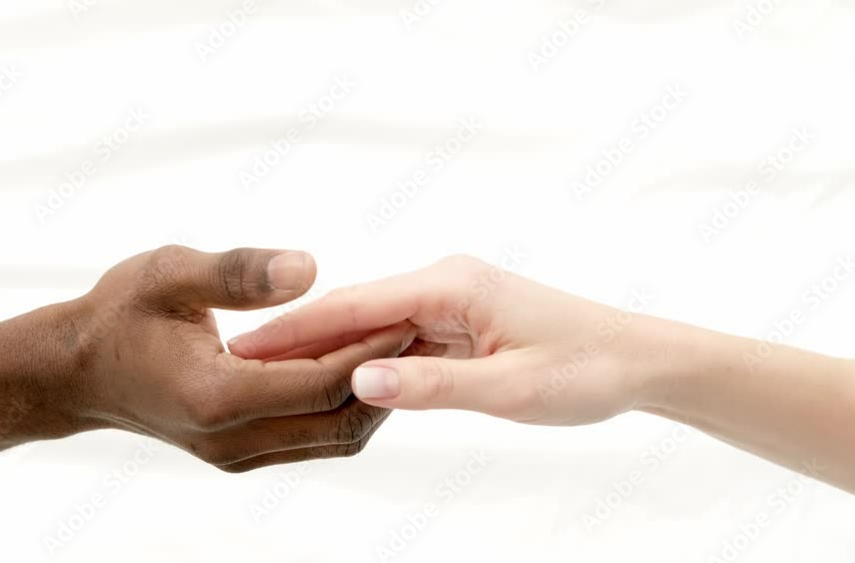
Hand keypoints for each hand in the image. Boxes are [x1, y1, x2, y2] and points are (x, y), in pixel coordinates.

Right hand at [62, 245, 414, 471]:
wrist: (75, 371)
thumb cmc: (118, 313)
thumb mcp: (169, 272)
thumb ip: (239, 272)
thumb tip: (309, 268)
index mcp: (217, 396)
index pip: (321, 382)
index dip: (370, 349)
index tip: (405, 315)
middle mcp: (232, 439)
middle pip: (339, 421)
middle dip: (383, 376)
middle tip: (416, 332)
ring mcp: (237, 455)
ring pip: (332, 438)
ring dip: (369, 395)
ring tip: (396, 347)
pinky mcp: (240, 454)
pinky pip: (312, 439)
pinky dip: (342, 406)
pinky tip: (355, 365)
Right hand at [229, 255, 654, 425]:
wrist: (637, 360)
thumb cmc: (586, 370)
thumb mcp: (510, 388)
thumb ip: (433, 385)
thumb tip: (358, 382)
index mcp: (451, 285)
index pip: (353, 305)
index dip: (294, 328)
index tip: (241, 345)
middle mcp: (444, 283)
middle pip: (353, 311)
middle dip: (296, 336)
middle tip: (234, 360)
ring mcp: (449, 301)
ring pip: (371, 327)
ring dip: (324, 349)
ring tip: (269, 373)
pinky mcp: (457, 321)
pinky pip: (397, 339)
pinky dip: (362, 358)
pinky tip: (332, 378)